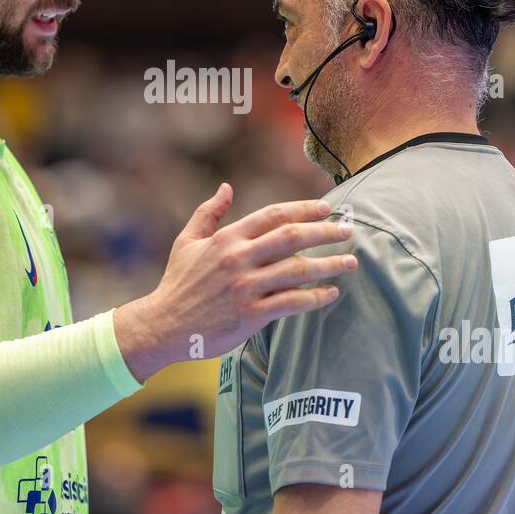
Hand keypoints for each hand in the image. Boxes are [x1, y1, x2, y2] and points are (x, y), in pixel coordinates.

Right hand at [113, 183, 356, 381]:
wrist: (163, 326)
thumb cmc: (177, 283)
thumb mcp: (187, 241)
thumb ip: (208, 213)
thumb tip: (226, 187)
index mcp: (227, 238)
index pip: (273, 215)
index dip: (303, 209)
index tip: (326, 209)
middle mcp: (238, 258)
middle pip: (292, 237)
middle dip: (325, 232)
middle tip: (349, 231)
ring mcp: (245, 287)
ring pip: (297, 270)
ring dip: (329, 265)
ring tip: (351, 262)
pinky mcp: (250, 314)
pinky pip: (291, 303)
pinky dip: (315, 298)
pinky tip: (330, 293)